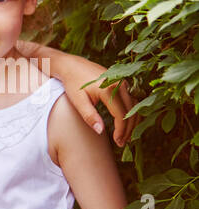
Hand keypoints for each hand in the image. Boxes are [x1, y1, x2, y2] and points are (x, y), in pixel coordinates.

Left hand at [18, 43, 137, 145]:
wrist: (72, 65)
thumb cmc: (72, 83)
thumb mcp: (78, 101)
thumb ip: (89, 116)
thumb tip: (101, 131)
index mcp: (109, 89)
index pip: (121, 115)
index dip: (121, 130)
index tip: (118, 142)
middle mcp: (120, 84)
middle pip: (131, 111)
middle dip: (128, 129)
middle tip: (122, 143)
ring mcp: (124, 82)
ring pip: (135, 106)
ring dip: (132, 122)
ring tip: (125, 136)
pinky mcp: (123, 82)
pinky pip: (133, 100)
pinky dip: (132, 113)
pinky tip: (126, 124)